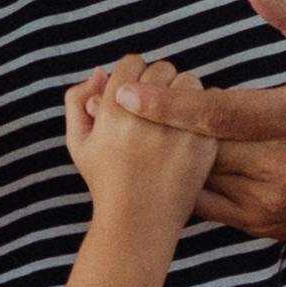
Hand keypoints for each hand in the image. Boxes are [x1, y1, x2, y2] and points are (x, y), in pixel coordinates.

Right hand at [60, 57, 225, 221]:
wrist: (137, 223)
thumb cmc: (105, 182)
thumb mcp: (78, 143)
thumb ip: (76, 100)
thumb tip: (98, 71)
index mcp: (112, 110)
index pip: (131, 63)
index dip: (134, 76)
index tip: (137, 95)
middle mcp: (143, 116)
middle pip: (161, 70)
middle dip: (159, 84)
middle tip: (157, 108)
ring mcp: (175, 129)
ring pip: (188, 83)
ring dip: (183, 94)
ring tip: (174, 119)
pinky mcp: (201, 143)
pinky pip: (209, 107)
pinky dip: (200, 116)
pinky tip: (188, 134)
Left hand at [94, 0, 285, 246]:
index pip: (220, 114)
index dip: (168, 105)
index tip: (127, 92)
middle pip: (201, 151)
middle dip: (159, 130)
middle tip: (123, 105)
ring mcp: (274, 203)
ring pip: (199, 182)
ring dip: (165, 159)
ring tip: (133, 134)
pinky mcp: (265, 225)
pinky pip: (208, 207)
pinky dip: (184, 185)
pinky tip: (166, 163)